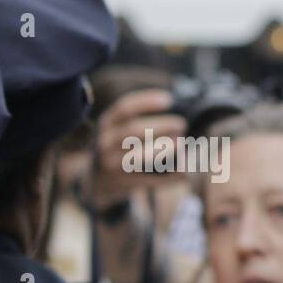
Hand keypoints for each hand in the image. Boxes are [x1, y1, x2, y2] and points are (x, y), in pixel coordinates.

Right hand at [93, 88, 188, 203]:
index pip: (124, 108)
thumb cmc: (118, 147)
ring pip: (138, 157)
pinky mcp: (122, 182)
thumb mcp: (117, 129)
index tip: (169, 100)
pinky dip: (168, 175)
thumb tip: (178, 109)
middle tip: (181, 124)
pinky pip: (149, 179)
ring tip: (180, 144)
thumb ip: (137, 118)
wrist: (99, 181)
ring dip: (163, 150)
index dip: (147, 102)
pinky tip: (183, 169)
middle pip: (133, 131)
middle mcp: (105, 143)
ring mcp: (112, 164)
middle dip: (161, 125)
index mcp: (107, 124)